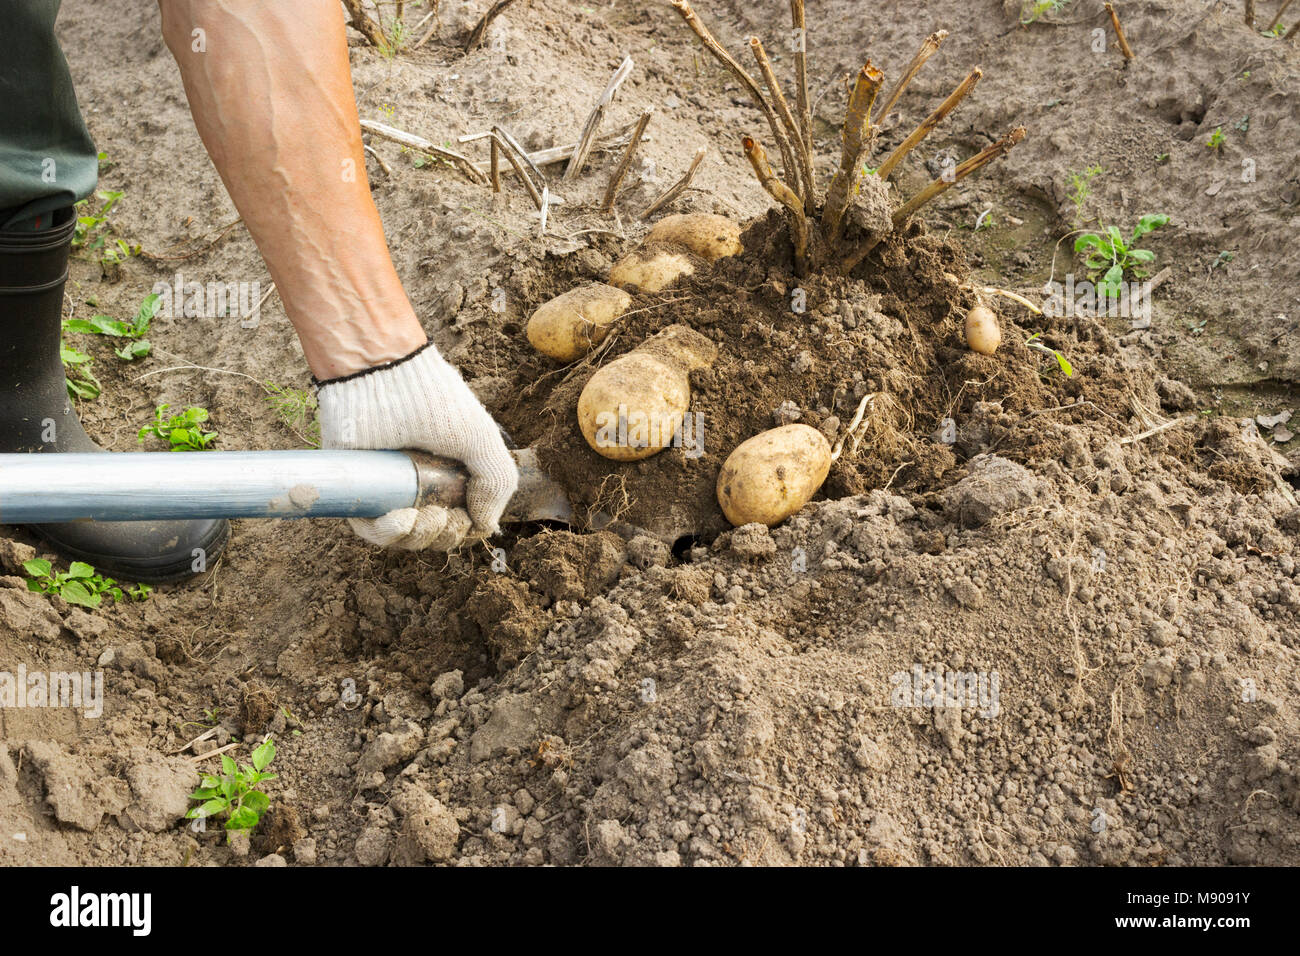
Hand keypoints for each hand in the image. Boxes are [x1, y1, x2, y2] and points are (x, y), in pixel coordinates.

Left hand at [315, 343, 518, 549]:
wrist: (383, 379)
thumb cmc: (435, 403)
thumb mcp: (482, 440)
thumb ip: (497, 483)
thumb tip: (487, 528)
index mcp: (450, 475)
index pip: (461, 520)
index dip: (467, 529)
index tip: (469, 517)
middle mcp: (420, 485)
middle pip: (434, 534)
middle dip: (445, 535)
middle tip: (445, 515)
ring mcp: (388, 489)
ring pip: (404, 537)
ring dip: (420, 538)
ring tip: (425, 516)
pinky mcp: (359, 489)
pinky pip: (370, 530)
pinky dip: (388, 535)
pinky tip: (401, 519)